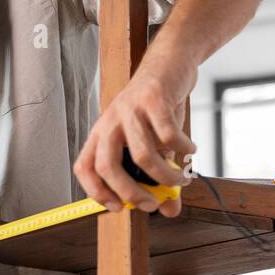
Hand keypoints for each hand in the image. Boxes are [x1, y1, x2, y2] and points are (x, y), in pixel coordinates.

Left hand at [73, 57, 195, 216]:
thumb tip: (170, 210)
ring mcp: (130, 109)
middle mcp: (110, 122)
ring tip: (181, 179)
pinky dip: (183, 150)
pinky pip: (169, 135)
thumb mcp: (152, 144)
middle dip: (131, 193)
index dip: (96, 192)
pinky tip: (190, 151)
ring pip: (143, 155)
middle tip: (152, 204)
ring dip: (166, 176)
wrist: (169, 64)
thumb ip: (158, 178)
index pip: (84, 167)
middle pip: (108, 166)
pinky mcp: (153, 98)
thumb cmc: (156, 109)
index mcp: (101, 134)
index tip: (118, 208)